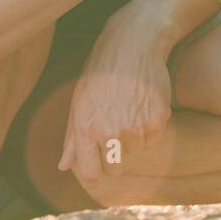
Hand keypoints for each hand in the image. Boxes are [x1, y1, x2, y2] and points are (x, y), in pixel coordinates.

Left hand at [58, 7, 173, 191]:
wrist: (131, 46)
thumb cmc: (100, 74)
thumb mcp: (78, 103)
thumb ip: (72, 139)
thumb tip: (63, 167)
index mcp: (86, 129)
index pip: (91, 172)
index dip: (94, 173)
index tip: (96, 169)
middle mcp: (110, 132)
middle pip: (115, 169)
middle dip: (114, 156)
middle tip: (114, 131)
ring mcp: (135, 128)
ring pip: (136, 151)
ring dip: (133, 137)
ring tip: (127, 108)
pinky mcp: (157, 121)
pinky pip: (152, 138)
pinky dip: (149, 126)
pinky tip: (141, 104)